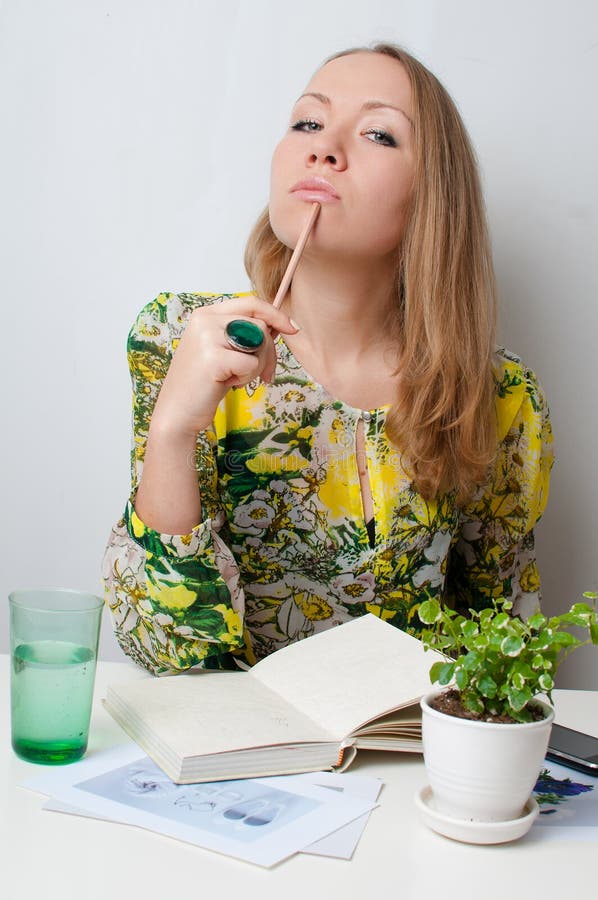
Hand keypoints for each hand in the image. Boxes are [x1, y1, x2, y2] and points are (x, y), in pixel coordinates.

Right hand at [150, 296, 298, 437]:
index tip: (292, 328)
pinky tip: (228, 384)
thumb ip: (244, 333)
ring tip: (235, 378)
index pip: (250, 303)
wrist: (177, 412)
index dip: (274, 315)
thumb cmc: (202, 384)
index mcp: (206, 314)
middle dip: (269, 352)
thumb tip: (280, 325)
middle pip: (260, 325)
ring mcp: (207, 337)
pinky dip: (246, 378)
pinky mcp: (214, 357)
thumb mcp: (222, 350)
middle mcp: (205, 320)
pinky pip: (252, 363)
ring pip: (259, 342)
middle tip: (263, 374)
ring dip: (256, 366)